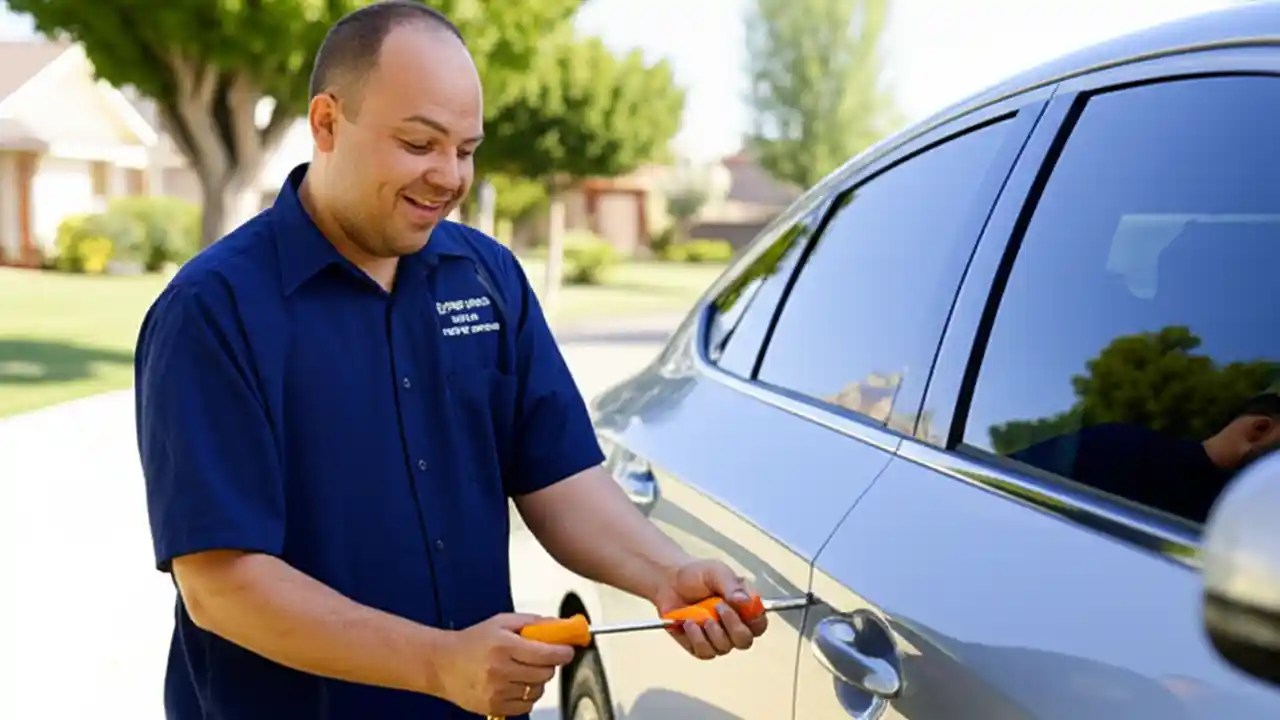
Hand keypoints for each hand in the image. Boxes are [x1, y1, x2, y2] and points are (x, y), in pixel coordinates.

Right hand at [435, 613, 574, 716]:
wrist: (441, 664)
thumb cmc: (472, 641)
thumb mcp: (501, 622)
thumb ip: (533, 622)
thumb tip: (560, 626)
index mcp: (504, 646)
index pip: (546, 654)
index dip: (563, 652)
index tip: (567, 650)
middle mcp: (500, 671)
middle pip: (545, 673)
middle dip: (549, 664)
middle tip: (542, 657)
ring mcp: (497, 692)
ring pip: (537, 690)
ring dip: (537, 680)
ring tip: (523, 670)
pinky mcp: (493, 707)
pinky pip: (525, 705)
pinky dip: (527, 696)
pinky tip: (516, 684)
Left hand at [652, 559, 768, 659]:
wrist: (668, 580)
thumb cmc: (697, 574)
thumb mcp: (716, 572)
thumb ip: (732, 585)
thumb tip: (745, 601)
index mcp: (744, 609)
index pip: (759, 624)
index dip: (755, 621)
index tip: (740, 607)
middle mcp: (733, 627)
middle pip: (745, 641)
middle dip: (732, 626)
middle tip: (718, 607)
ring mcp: (717, 638)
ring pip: (724, 648)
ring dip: (712, 631)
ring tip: (700, 615)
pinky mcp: (699, 646)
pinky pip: (704, 652)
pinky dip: (696, 638)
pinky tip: (688, 623)